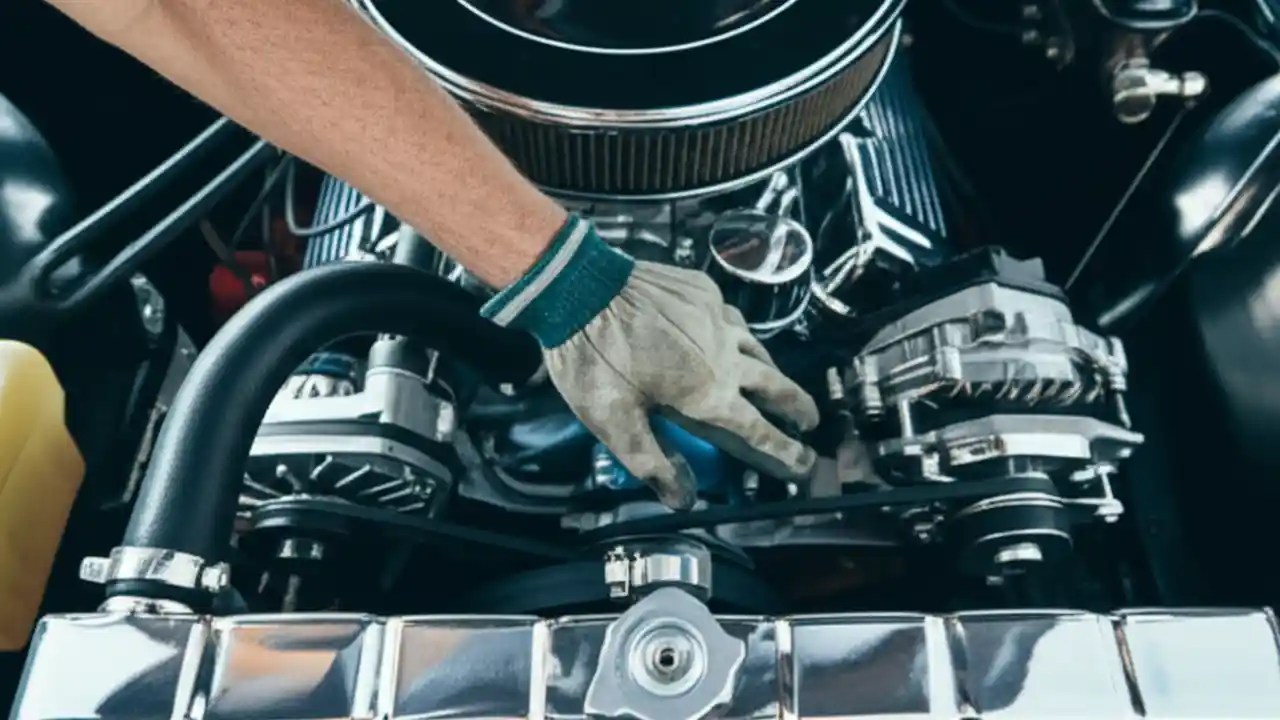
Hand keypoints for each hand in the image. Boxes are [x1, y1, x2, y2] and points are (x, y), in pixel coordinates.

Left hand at [482, 215, 819, 508]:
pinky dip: (741, 339)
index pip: (760, 434)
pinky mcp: (705, 292)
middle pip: (777, 388)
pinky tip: (731, 340)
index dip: (785, 455)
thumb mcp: (614, 423)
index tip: (804, 467)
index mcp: (708, 396)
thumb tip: (686, 500)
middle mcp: (726, 359)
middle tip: (807, 423)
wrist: (581, 286)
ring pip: (760, 351)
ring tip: (776, 385)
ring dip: (774, 374)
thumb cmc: (594, 361)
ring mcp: (718, 320)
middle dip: (798, 410)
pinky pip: (733, 321)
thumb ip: (653, 462)